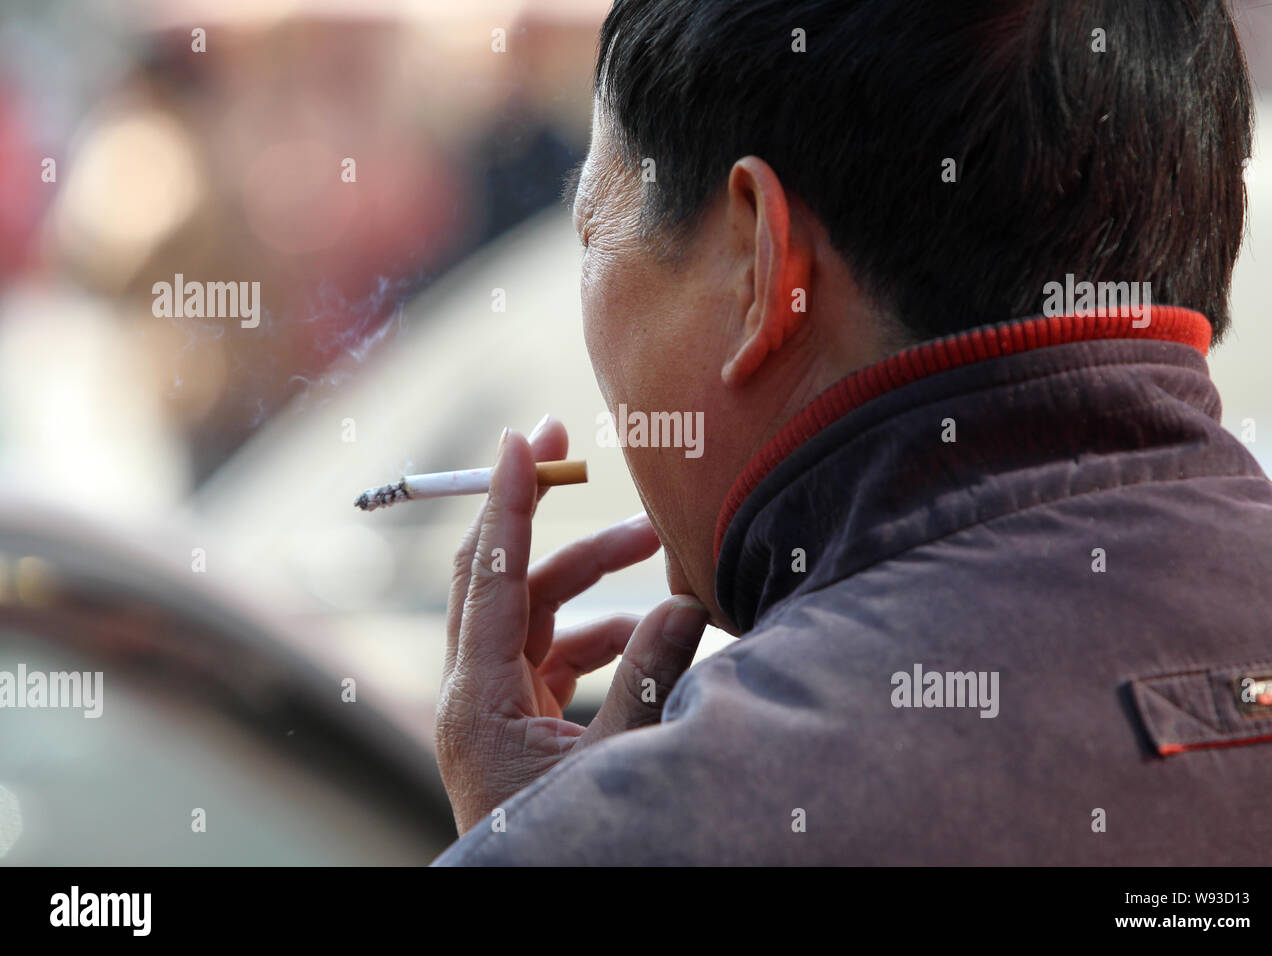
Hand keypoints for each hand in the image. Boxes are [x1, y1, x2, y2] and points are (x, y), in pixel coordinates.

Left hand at [434, 417, 710, 833]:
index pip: (491, 575)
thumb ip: (649, 680)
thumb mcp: (618, 762)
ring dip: (590, 576)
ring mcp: (492, 706)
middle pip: (502, 576)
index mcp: (478, 700)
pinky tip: (650, 625)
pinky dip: (597, 629)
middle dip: (543, 514)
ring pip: (532, 611)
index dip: (510, 500)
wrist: (544, 899)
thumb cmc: (569, 842)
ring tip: (657, 547)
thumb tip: (685, 603)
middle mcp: (473, 693)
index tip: (525, 439)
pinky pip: (550, 651)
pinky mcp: (515, 721)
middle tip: (574, 450)